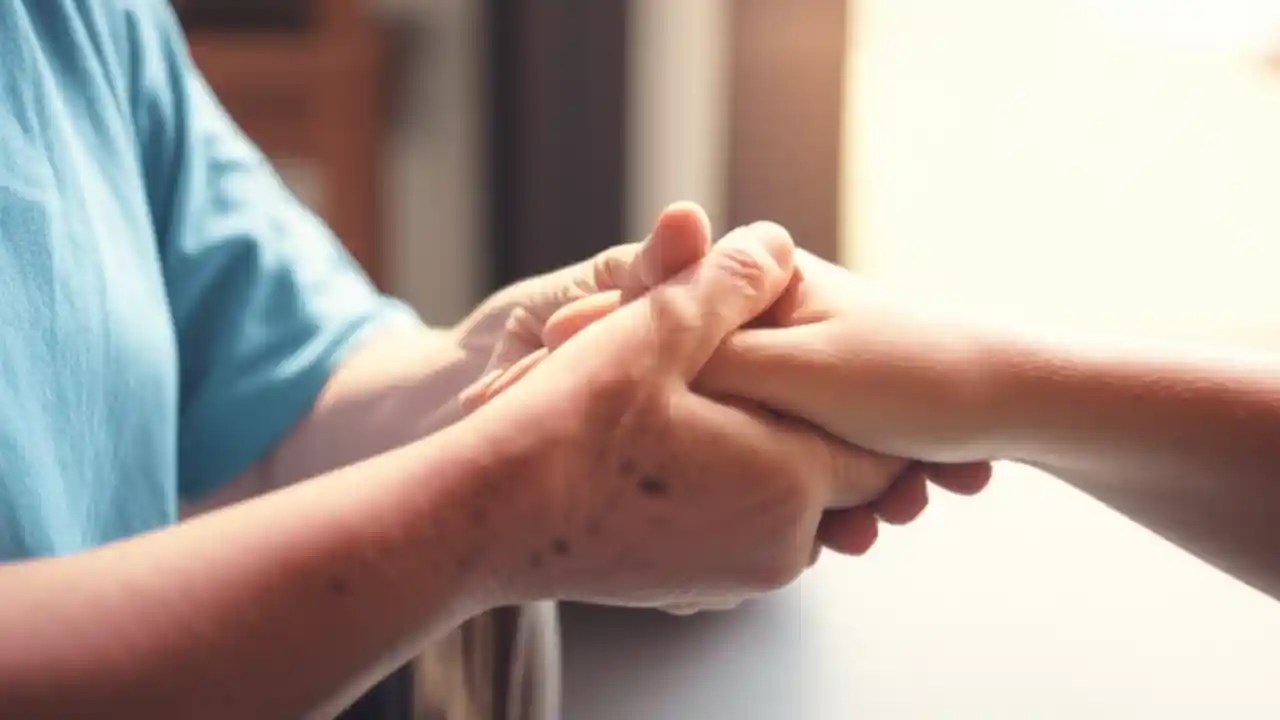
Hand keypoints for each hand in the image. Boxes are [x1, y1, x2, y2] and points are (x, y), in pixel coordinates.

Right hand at [466, 222, 906, 613]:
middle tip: (792, 367)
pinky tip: (686, 446)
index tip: (842, 360)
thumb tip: (775, 242)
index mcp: (789, 484)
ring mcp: (734, 577)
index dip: (861, 395)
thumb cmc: (564, 428)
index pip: (875, 445)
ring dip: (770, 452)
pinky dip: (732, 488)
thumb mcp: (652, 332)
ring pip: (786, 501)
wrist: (482, 523)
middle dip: (815, 419)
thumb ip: (729, 282)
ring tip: (728, 398)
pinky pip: (742, 528)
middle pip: (834, 475)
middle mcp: (778, 548)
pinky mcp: (693, 589)